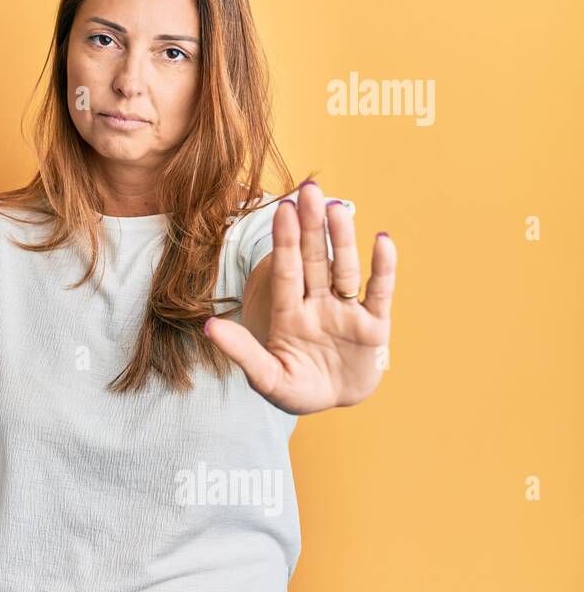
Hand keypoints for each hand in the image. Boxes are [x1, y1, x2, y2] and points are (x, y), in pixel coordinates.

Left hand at [205, 180, 396, 413]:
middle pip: (314, 261)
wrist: (332, 403)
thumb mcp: (267, 377)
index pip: (286, 272)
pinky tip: (382, 241)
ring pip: (344, 270)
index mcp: (288, 314)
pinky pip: (380, 293)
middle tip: (310, 189)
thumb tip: (208, 327)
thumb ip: (243, 352)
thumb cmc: (295, 390)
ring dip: (342, 241)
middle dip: (311, 227)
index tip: (282, 209)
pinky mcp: (374, 326)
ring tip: (337, 208)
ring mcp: (346, 313)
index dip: (284, 242)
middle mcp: (317, 305)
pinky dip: (382, 269)